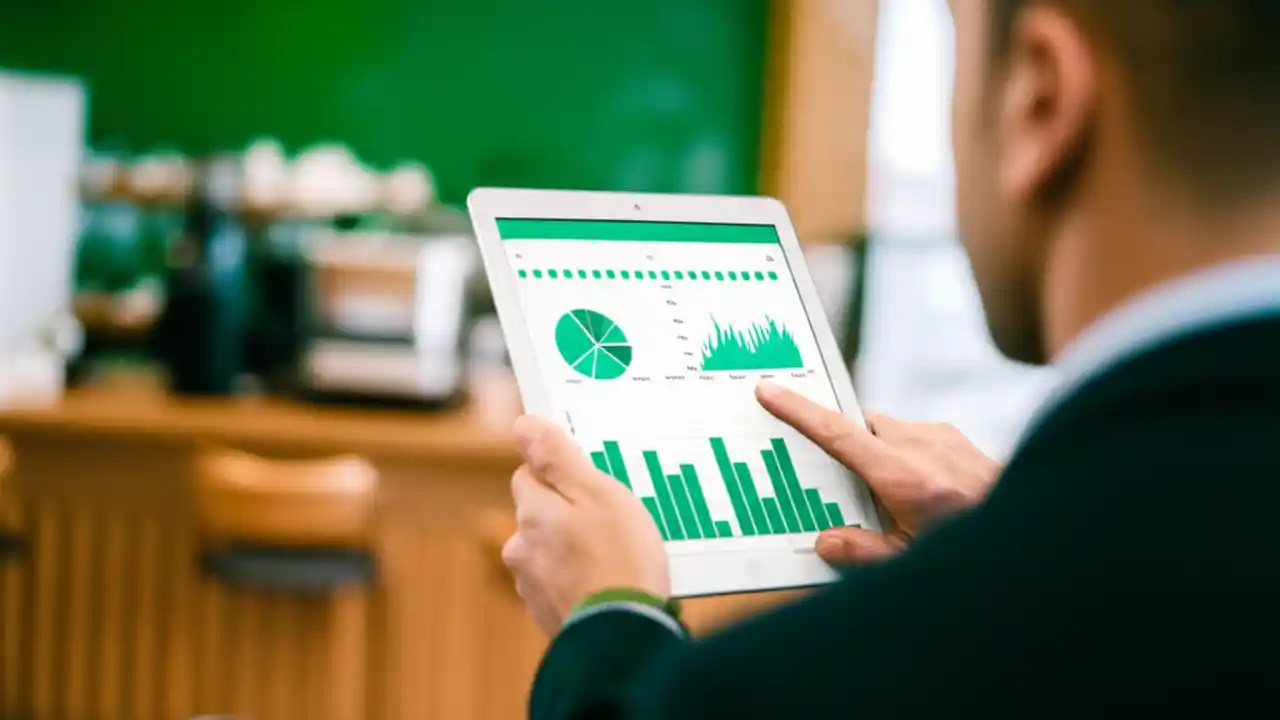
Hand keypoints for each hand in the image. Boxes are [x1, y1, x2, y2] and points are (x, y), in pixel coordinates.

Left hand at [503, 416, 669, 633]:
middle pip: (538, 515)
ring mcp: (532, 586)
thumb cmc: (619, 559)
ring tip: (614, 556)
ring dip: (571, 549)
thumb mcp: (598, 493)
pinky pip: (561, 585)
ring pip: (548, 551)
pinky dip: (578, 581)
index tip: (589, 478)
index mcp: (532, 514)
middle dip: (565, 513)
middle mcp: (521, 549)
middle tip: (610, 518)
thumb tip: (522, 424)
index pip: (528, 474)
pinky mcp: (548, 616)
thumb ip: (557, 458)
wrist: (624, 636)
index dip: (558, 471)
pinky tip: (607, 584)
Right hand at [756, 381, 1000, 565]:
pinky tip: (920, 492)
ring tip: (890, 498)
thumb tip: (824, 541)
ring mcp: (940, 436)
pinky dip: (904, 456)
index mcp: (900, 475)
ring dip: (878, 454)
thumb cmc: (970, 548)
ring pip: (887, 431)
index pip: (836, 434)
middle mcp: (918, 445)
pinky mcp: (956, 437)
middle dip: (844, 445)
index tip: (769, 390)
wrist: (1032, 531)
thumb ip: (863, 553)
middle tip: (841, 482)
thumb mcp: (910, 564)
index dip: (798, 412)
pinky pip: (915, 436)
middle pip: (859, 427)